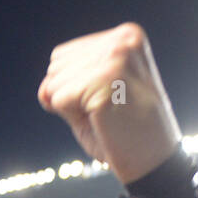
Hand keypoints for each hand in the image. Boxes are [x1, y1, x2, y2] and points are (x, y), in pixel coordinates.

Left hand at [37, 23, 182, 184]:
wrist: (154, 163)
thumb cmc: (126, 132)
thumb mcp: (93, 97)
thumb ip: (64, 84)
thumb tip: (44, 89)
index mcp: (126, 35)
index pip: (62, 56)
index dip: (74, 87)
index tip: (109, 100)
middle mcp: (122, 40)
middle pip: (55, 66)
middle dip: (70, 96)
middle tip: (107, 112)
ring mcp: (116, 58)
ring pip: (53, 83)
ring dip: (72, 108)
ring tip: (106, 115)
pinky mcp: (106, 81)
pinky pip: (57, 99)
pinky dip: (72, 117)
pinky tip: (103, 121)